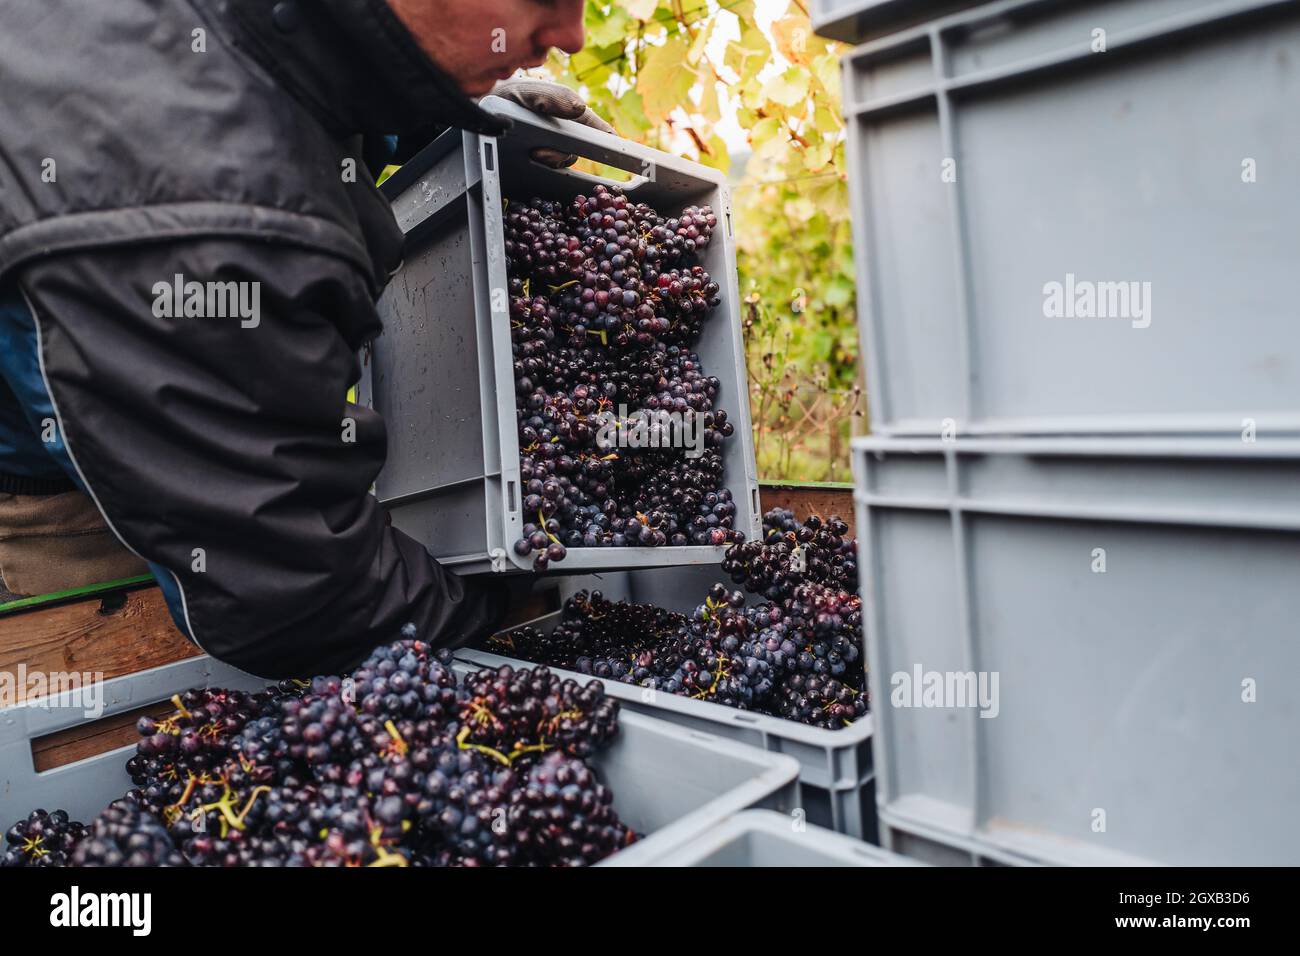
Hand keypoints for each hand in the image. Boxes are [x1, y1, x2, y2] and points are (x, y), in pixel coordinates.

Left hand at [488, 78, 614, 166]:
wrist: (477, 111)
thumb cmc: (505, 96)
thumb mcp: (527, 92)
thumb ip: (552, 98)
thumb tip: (580, 109)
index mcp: (568, 112)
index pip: (596, 129)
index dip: (609, 141)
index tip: (618, 151)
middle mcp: (562, 132)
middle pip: (577, 150)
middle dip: (561, 153)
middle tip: (539, 151)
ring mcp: (549, 148)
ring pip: (562, 162)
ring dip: (549, 160)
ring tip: (530, 152)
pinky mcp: (535, 164)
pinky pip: (548, 173)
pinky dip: (540, 169)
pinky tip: (527, 160)